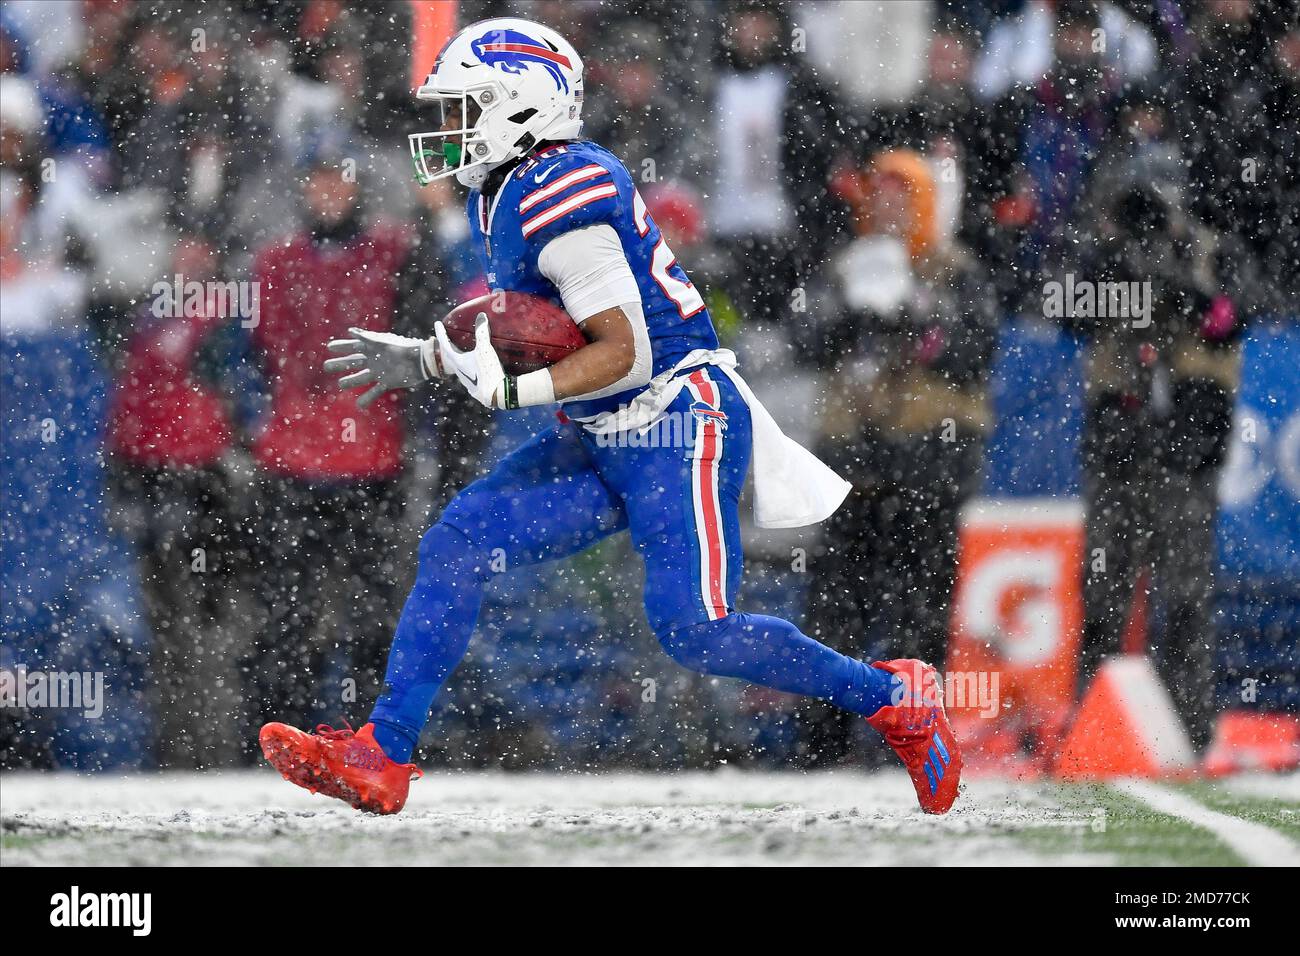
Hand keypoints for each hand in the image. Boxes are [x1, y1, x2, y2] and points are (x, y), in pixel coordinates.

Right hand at [324, 327, 440, 408]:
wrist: (422, 360)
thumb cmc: (404, 348)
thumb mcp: (384, 343)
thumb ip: (367, 338)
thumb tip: (351, 332)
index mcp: (373, 348)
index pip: (353, 346)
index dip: (341, 346)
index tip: (329, 347)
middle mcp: (374, 360)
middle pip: (352, 362)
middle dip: (339, 364)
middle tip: (326, 366)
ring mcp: (380, 371)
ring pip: (360, 378)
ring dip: (350, 381)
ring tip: (340, 384)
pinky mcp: (388, 382)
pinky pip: (374, 392)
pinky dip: (367, 399)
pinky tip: (359, 405)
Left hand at [435, 312, 504, 407]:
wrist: (496, 394)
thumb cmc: (487, 371)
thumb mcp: (485, 349)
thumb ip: (482, 333)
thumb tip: (481, 316)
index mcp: (457, 362)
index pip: (445, 344)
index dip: (441, 332)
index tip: (437, 323)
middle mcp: (458, 372)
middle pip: (452, 356)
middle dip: (451, 346)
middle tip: (452, 338)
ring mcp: (466, 382)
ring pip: (460, 367)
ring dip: (461, 358)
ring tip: (466, 351)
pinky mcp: (475, 388)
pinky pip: (470, 375)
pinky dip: (471, 368)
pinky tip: (477, 368)